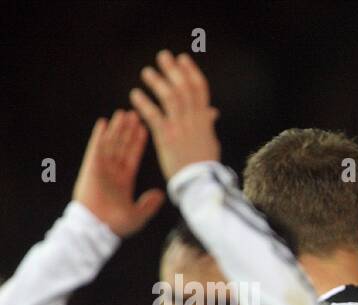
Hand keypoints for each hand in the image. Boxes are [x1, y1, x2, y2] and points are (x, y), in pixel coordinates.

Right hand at [70, 110, 164, 237]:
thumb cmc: (116, 225)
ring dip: (117, 128)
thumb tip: (161, 194)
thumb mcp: (139, 214)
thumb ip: (150, 204)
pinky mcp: (91, 168)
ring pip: (111, 143)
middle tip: (135, 114)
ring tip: (123, 113)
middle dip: (128, 131)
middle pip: (122, 146)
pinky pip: (96, 148)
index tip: (144, 129)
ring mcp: (101, 168)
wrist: (97, 229)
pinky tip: (104, 122)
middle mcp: (113, 171)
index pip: (133, 156)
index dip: (138, 143)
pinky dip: (99, 135)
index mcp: (124, 180)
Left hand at [130, 50, 219, 180]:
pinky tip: (135, 95)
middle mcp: (193, 121)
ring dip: (158, 83)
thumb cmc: (205, 165)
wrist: (200, 184)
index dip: (191, 72)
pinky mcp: (166, 138)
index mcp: (204, 121)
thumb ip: (207, 124)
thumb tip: (212, 111)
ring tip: (147, 73)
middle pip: (184, 88)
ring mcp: (180, 128)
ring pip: (170, 98)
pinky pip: (154, 116)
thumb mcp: (211, 141)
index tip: (183, 59)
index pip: (200, 90)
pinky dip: (144, 104)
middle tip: (163, 56)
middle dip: (174, 71)